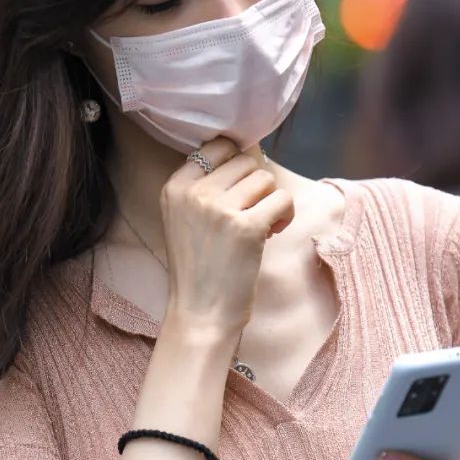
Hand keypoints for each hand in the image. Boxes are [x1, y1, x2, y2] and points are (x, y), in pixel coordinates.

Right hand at [160, 136, 294, 335]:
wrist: (200, 313)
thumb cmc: (198, 269)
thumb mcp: (183, 219)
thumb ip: (204, 188)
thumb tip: (246, 157)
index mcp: (175, 187)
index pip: (216, 146)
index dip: (237, 164)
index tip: (239, 190)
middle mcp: (194, 192)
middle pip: (245, 161)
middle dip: (255, 186)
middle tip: (250, 214)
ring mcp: (219, 208)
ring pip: (265, 179)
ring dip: (270, 201)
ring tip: (261, 226)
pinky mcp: (247, 227)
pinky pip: (282, 199)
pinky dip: (284, 215)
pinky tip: (272, 233)